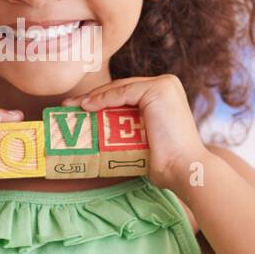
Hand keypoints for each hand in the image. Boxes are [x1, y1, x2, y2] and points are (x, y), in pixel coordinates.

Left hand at [61, 74, 206, 191]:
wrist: (184, 169)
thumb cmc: (166, 163)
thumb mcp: (144, 138)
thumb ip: (130, 126)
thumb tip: (102, 130)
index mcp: (165, 93)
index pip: (127, 93)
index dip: (102, 99)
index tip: (79, 109)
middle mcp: (167, 84)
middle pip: (121, 89)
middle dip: (93, 97)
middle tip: (70, 107)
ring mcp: (163, 85)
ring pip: (120, 89)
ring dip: (93, 97)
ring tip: (72, 107)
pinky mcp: (158, 90)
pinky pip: (122, 92)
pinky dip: (102, 99)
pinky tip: (86, 107)